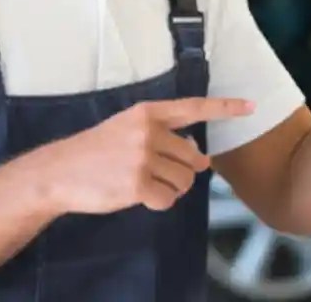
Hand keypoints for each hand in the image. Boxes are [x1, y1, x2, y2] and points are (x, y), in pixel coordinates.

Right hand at [44, 97, 253, 214]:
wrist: (59, 172)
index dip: (224, 108)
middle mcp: (147, 132)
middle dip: (182, 171)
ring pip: (184, 181)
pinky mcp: (136, 185)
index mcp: (147, 113)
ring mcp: (142, 158)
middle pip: (193, 157)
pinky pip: (168, 200)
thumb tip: (201, 157)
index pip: (194, 108)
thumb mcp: (127, 129)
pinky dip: (158, 203)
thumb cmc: (95, 151)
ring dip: (170, 189)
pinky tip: (137, 196)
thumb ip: (164, 136)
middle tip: (155, 173)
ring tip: (144, 183)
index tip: (251, 107)